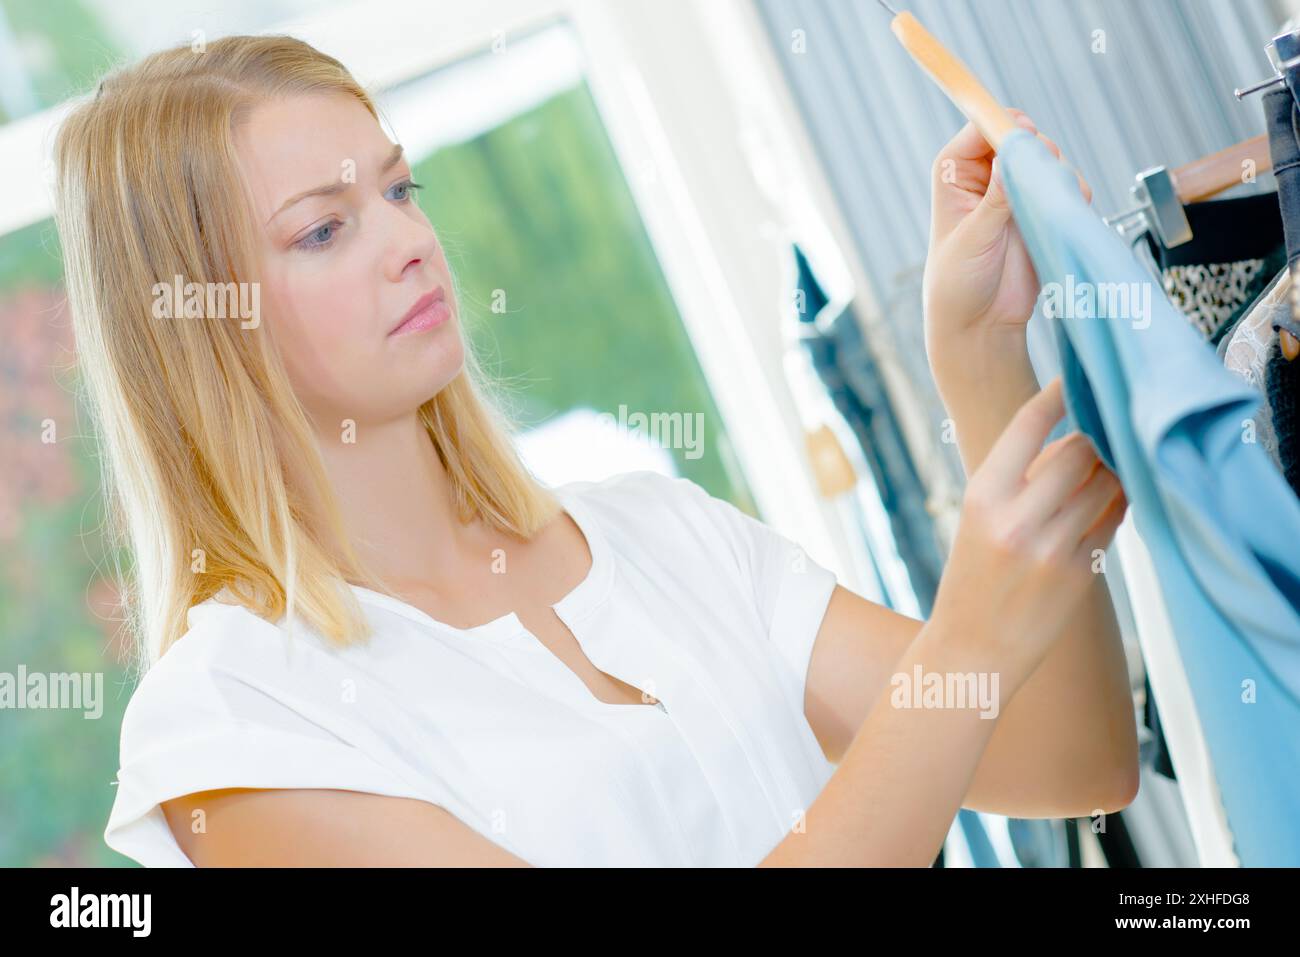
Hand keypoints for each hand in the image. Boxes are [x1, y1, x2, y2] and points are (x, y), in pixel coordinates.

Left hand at [923, 110, 1091, 366]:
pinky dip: (1072, 193)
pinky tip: (1067, 209)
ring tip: (1054, 198)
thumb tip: (1009, 157)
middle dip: (1037, 150)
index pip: (980, 129)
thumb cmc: (957, 282)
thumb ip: (994, 200)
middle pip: (1021, 137)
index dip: (1002, 125)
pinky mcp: (1041, 210)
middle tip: (1043, 173)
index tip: (1024, 135)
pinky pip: (1065, 186)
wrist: (981, 323)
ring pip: (1047, 159)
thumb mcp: (973, 239)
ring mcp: (1015, 191)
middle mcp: (986, 175)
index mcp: (955, 173)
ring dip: (1057, 173)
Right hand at [929, 377, 1127, 690]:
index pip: (1026, 426)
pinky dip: (1116, 503)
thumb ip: (1018, 481)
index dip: (1054, 395)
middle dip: (1089, 441)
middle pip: (1079, 450)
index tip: (1070, 377)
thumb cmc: (971, 579)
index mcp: (981, 499)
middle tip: (1088, 442)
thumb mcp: (976, 522)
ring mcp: (1053, 549)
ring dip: (1109, 470)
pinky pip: (1115, 518)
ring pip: (1106, 482)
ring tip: (1097, 475)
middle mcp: (1018, 520)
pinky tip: (1103, 505)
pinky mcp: (1083, 572)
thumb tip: (1076, 441)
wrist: (972, 652)